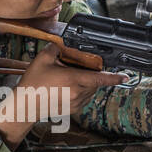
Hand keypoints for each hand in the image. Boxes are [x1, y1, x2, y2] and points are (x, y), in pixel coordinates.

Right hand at [0, 44, 126, 144]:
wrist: (26, 106)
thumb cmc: (33, 84)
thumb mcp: (43, 59)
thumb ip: (56, 48)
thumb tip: (63, 42)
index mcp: (73, 80)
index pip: (100, 78)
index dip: (114, 77)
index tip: (125, 76)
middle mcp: (78, 93)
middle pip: (95, 82)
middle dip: (91, 74)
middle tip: (76, 68)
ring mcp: (76, 103)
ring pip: (90, 90)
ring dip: (86, 83)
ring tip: (68, 78)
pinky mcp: (74, 109)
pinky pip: (84, 97)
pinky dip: (81, 91)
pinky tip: (66, 87)